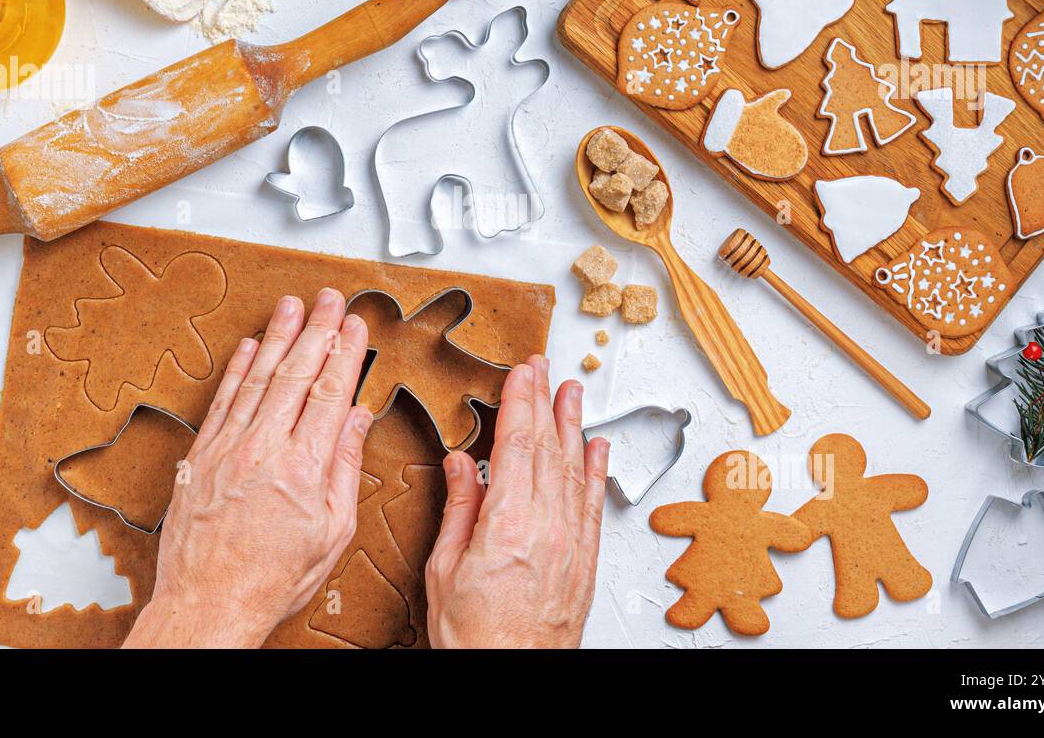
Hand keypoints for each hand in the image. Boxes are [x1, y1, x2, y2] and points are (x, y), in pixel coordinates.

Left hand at [123, 289, 372, 648]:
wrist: (208, 604)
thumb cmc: (271, 579)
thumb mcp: (332, 532)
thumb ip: (345, 469)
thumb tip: (356, 423)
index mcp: (303, 469)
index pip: (330, 393)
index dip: (345, 353)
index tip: (355, 326)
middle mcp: (263, 450)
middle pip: (296, 374)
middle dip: (316, 330)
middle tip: (328, 299)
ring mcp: (227, 449)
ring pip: (257, 379)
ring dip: (276, 337)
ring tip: (291, 307)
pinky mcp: (201, 456)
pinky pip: (222, 401)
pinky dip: (236, 370)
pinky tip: (248, 347)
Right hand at [425, 356, 609, 647]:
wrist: (512, 675)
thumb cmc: (476, 635)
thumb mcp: (445, 568)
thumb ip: (459, 509)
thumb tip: (461, 465)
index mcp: (506, 523)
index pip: (515, 445)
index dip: (520, 402)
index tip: (521, 374)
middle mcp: (546, 526)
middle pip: (547, 447)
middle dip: (545, 400)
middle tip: (544, 368)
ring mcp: (571, 541)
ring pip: (574, 467)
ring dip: (572, 423)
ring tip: (572, 391)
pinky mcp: (584, 558)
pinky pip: (594, 502)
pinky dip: (597, 469)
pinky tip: (598, 446)